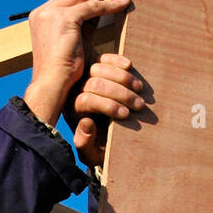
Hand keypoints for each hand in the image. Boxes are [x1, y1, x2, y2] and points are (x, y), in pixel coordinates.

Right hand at [23, 0, 132, 126]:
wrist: (51, 86)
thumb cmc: (60, 73)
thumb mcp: (72, 42)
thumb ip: (82, 24)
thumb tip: (99, 9)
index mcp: (40, 16)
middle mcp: (43, 11)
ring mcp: (52, 13)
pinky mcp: (64, 19)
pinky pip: (93, 6)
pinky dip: (110, 4)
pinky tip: (123, 4)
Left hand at [64, 53, 144, 167]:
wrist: (107, 138)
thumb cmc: (99, 148)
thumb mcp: (92, 153)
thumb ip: (85, 143)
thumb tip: (86, 122)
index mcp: (73, 111)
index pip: (85, 100)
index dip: (107, 106)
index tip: (126, 114)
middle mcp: (76, 92)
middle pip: (95, 84)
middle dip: (120, 94)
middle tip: (139, 104)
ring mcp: (85, 78)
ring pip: (99, 68)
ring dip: (122, 78)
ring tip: (139, 89)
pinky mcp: (96, 69)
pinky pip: (103, 58)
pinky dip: (116, 60)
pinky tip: (129, 66)